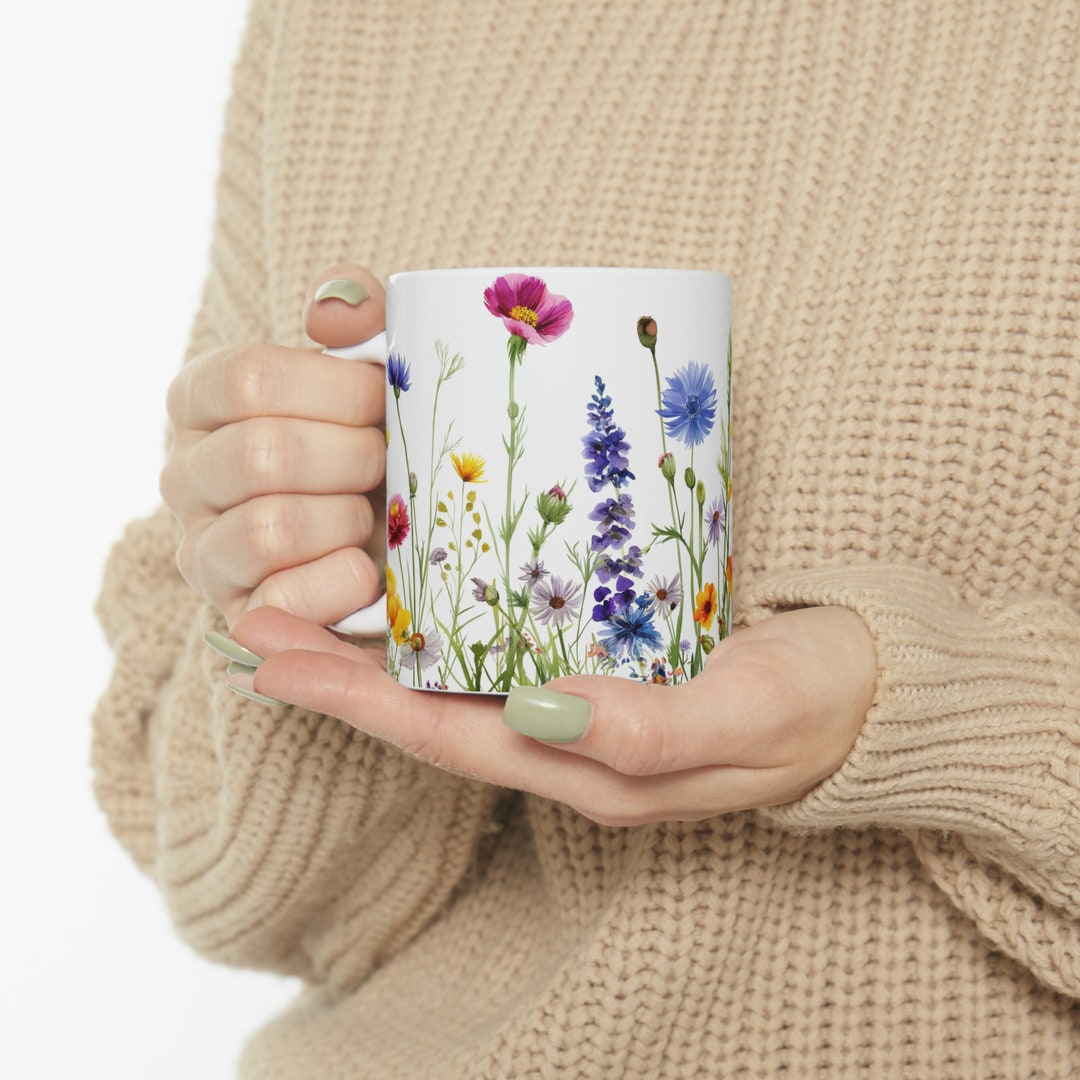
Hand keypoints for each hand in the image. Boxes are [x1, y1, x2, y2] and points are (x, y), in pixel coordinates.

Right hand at [161, 265, 387, 627]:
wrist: (391, 535)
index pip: (249, 379)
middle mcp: (184, 474)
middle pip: (263, 455)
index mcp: (201, 400)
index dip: (336, 390)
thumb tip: (331, 313)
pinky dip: (343, 581)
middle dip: (353, 458)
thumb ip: (355, 314)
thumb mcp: (369, 366)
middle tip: (388, 461)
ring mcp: (202, 551)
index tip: (383, 399)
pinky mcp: (236, 615)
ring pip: (269, 528)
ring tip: (373, 514)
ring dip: (348, 519)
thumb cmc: (372, 439)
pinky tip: (368, 568)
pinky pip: (283, 601)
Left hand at [225, 604, 875, 824]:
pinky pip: (504, 651)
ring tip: (308, 601)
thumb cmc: (817, 702)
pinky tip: (419, 587)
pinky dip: (446, 624)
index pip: (447, 735)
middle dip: (338, 673)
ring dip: (379, 648)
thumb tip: (540, 711)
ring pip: (459, 682)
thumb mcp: (747, 714)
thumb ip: (649, 727)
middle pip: (431, 711)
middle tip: (256, 620)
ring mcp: (584, 706)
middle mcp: (570, 742)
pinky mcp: (608, 663)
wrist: (874, 689)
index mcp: (590, 767)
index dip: (355, 700)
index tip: (271, 657)